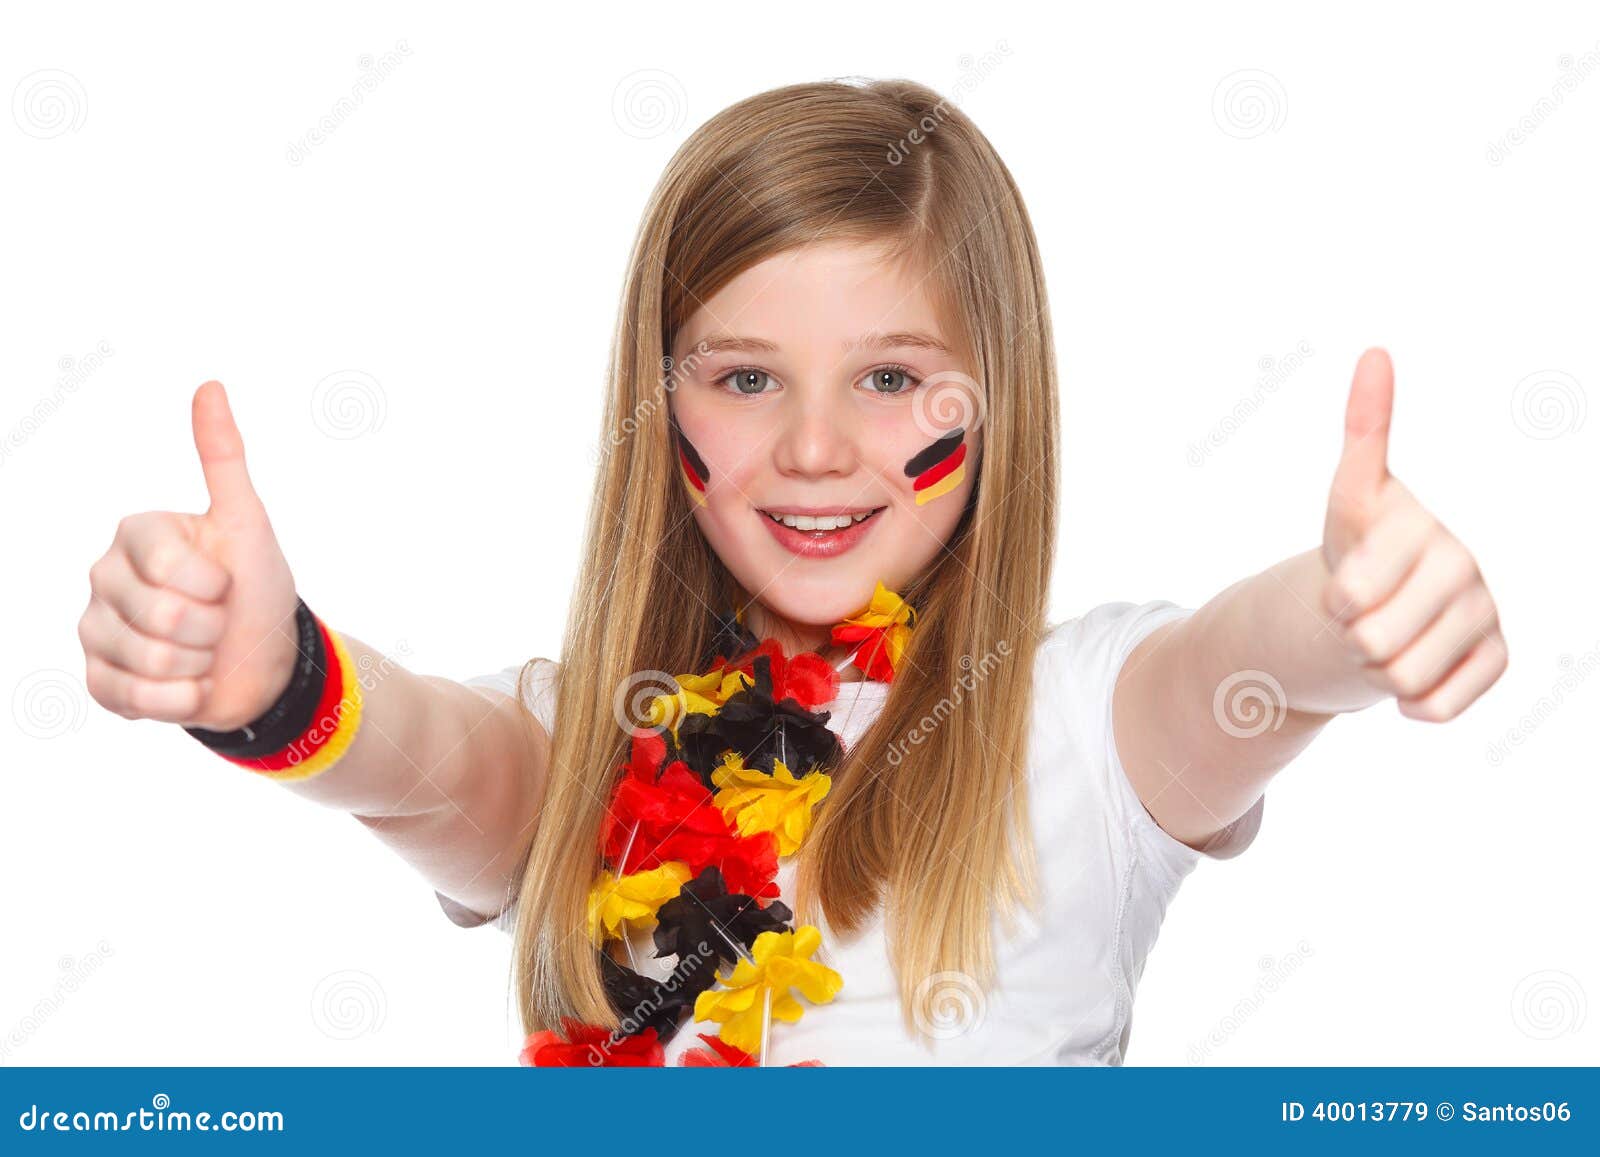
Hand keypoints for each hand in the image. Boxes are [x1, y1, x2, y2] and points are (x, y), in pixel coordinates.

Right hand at [79, 381, 299, 730]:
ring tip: (204, 650)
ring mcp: (96, 630)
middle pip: (161, 617)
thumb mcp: (247, 522)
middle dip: (211, 627)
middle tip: (218, 621)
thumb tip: (210, 385)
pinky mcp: (100, 681)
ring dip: (197, 663)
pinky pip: (132, 697)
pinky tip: (189, 684)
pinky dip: (179, 699)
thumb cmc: (257, 587)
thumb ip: (223, 457)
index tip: (227, 582)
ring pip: (148, 660)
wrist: (264, 661)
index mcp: (136, 534)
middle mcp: (103, 577)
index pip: (169, 568)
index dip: (214, 585)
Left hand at [1320, 348, 1507, 720]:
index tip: (1340, 585)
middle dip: (1350, 638)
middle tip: (1361, 617)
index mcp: (1418, 527)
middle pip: (1371, 639)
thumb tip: (1376, 352)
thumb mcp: (1347, 500)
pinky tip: (1415, 671)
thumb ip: (1362, 433)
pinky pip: (1435, 706)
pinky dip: (1411, 704)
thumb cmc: (1360, 550)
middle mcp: (1461, 565)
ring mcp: (1484, 611)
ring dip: (1376, 671)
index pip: (1351, 587)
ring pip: (1398, 677)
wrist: (1385, 607)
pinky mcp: (1497, 656)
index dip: (1332, 599)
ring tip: (1386, 637)